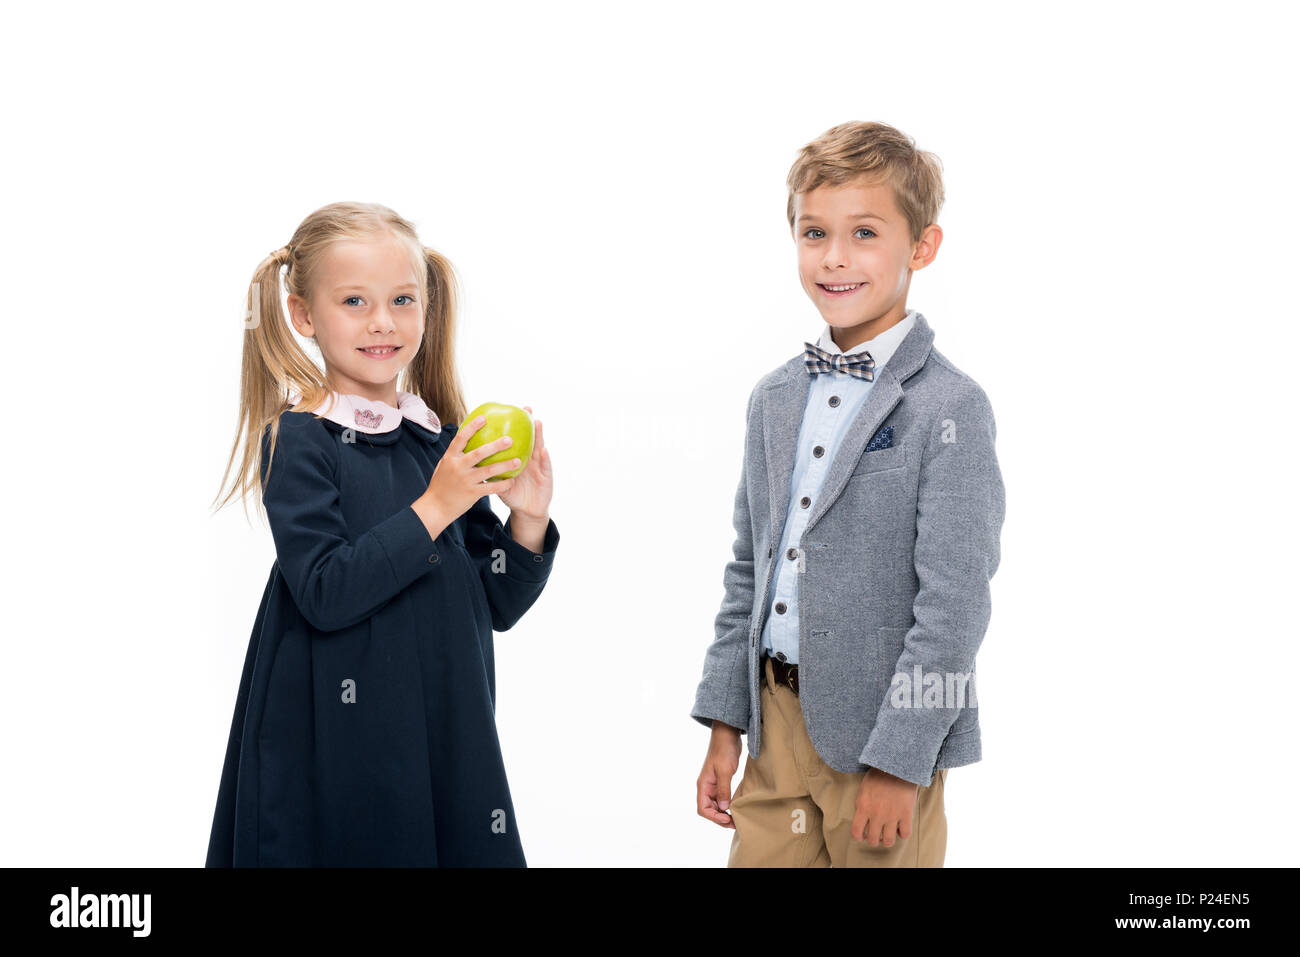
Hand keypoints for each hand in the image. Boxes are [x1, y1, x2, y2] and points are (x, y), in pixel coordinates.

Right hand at [421, 414, 519, 523]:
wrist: (436, 507)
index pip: (460, 438)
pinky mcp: (472, 493)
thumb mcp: (445, 465)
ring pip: (488, 471)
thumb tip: (468, 437)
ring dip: (504, 465)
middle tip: (509, 439)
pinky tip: (512, 481)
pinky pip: (491, 488)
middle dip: (495, 446)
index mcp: (450, 457)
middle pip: (478, 453)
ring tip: (518, 460)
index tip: (484, 418)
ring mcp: (465, 480)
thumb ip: (456, 454)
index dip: (472, 427)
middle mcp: (458, 467)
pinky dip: (502, 484)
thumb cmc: (442, 484)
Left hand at [494, 405, 552, 520]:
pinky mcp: (547, 477)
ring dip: (540, 435)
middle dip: (530, 423)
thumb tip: (470, 459)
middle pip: (530, 438)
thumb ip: (490, 470)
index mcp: (519, 457)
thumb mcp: (499, 481)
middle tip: (527, 409)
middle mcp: (530, 459)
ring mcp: (539, 467)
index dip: (515, 425)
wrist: (527, 511)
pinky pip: (545, 467)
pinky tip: (543, 451)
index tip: (509, 410)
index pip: (518, 439)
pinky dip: (544, 459)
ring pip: (539, 448)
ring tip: (537, 423)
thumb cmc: (512, 495)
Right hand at [696, 724, 741, 827]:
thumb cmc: (724, 750)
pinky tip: (736, 807)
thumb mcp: (725, 771)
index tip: (727, 818)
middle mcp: (706, 786)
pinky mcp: (721, 781)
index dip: (714, 817)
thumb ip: (724, 790)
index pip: (703, 808)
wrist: (727, 734)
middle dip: (720, 818)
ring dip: (724, 813)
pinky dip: (727, 805)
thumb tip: (724, 808)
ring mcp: (713, 784)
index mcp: (703, 785)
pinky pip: (722, 798)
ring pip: (716, 805)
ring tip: (736, 818)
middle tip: (734, 823)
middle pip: (709, 809)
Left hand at [852, 768, 919, 846]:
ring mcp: (892, 815)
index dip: (858, 837)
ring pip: (888, 841)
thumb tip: (861, 821)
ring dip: (887, 840)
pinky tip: (901, 827)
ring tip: (888, 834)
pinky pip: (905, 834)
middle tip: (876, 834)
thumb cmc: (878, 775)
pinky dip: (903, 833)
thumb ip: (861, 806)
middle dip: (873, 840)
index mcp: (863, 807)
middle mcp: (876, 814)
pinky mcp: (906, 814)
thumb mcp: (863, 790)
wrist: (897, 765)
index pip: (856, 832)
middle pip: (873, 840)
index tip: (862, 836)